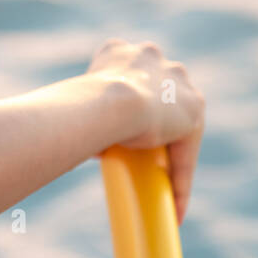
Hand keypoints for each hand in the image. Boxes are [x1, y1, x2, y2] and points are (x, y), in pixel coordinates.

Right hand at [86, 38, 204, 223]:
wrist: (111, 102)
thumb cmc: (77, 108)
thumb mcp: (69, 111)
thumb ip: (73, 122)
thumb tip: (63, 147)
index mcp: (118, 51)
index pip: (125, 76)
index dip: (119, 103)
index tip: (113, 131)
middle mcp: (150, 55)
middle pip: (154, 92)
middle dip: (149, 118)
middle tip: (133, 154)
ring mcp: (176, 79)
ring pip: (175, 119)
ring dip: (169, 146)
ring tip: (157, 184)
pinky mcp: (193, 107)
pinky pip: (186, 148)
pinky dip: (180, 177)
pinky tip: (174, 206)